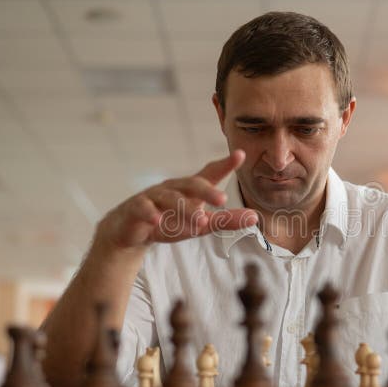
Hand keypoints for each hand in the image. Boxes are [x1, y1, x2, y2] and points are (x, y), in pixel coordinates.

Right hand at [96, 150, 258, 249]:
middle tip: (223, 199)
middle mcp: (174, 187)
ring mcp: (153, 197)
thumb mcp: (201, 224)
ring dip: (184, 208)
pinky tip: (157, 220)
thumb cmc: (170, 221)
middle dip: (207, 191)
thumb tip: (255, 217)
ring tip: (200, 220)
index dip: (225, 164)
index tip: (241, 155)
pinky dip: (150, 214)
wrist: (132, 231)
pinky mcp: (136, 209)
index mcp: (191, 189)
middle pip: (192, 184)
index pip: (210, 174)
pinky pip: (143, 208)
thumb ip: (226, 220)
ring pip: (170, 198)